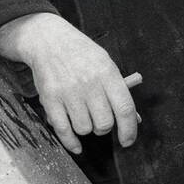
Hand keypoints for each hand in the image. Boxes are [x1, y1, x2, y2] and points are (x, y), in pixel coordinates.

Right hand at [0, 13, 138, 153]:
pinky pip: (63, 130)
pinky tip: (76, 144)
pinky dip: (71, 142)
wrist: (48, 40)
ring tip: (81, 114)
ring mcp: (68, 91)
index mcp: (106, 72)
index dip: (129, 130)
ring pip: (84, 129)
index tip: (128, 141)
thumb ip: (118, 91)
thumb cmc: (80, 54)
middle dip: (103, 127)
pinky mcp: (50, 99)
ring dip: (85, 128)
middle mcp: (88, 82)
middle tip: (99, 119)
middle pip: (104, 123)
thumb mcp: (104, 64)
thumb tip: (135, 120)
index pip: (124, 108)